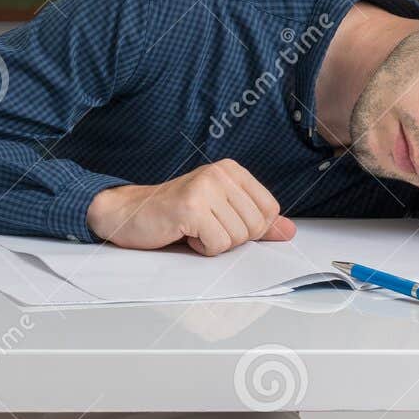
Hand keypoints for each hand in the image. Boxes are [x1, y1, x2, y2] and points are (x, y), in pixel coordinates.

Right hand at [86, 159, 296, 255]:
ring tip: (192, 228)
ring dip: (214, 244)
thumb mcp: (221, 214)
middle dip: (231, 238)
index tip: (224, 222)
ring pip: (237, 238)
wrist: (128, 213)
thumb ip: (256, 222)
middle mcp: (221, 173)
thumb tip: (289, 231)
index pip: (270, 210)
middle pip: (255, 227)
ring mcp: (205, 188)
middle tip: (204, 227)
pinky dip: (201, 248)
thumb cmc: (175, 215)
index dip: (251, 229)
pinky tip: (184, 233)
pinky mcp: (191, 207)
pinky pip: (217, 244)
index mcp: (232, 170)